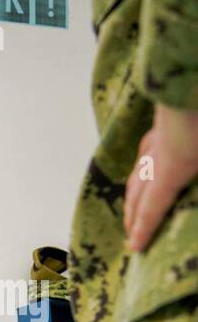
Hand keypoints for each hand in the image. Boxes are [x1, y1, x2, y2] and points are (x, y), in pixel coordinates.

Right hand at [125, 104, 197, 252]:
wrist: (196, 73)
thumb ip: (197, 176)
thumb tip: (190, 177)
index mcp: (171, 169)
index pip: (153, 208)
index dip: (143, 230)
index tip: (134, 248)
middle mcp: (158, 156)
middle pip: (138, 192)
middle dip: (133, 215)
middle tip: (130, 233)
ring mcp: (159, 135)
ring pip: (139, 170)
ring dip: (133, 191)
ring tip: (132, 203)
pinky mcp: (166, 118)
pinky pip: (148, 147)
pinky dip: (144, 161)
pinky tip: (147, 157)